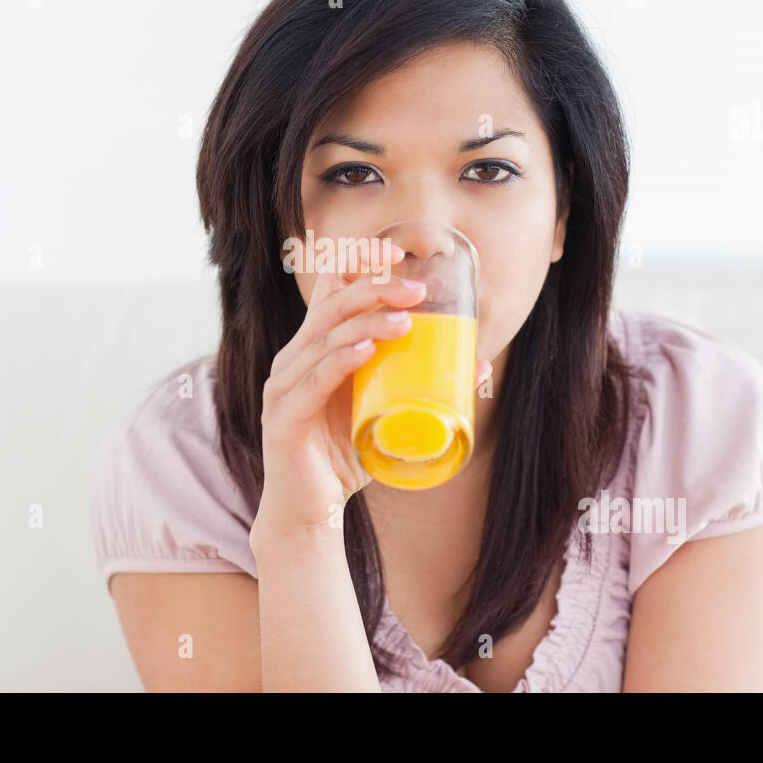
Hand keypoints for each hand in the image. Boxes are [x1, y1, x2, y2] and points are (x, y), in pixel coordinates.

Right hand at [252, 238, 491, 540]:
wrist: (310, 512)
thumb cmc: (345, 458)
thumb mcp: (386, 414)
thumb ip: (422, 385)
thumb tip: (480, 363)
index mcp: (314, 347)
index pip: (329, 288)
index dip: (357, 261)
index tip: (395, 249)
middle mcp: (294, 357)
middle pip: (330, 305)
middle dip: (373, 289)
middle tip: (416, 289)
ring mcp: (283, 385)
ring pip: (324, 338)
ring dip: (365, 323)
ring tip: (405, 321)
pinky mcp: (282, 416)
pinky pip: (312, 380)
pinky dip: (340, 361)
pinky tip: (365, 351)